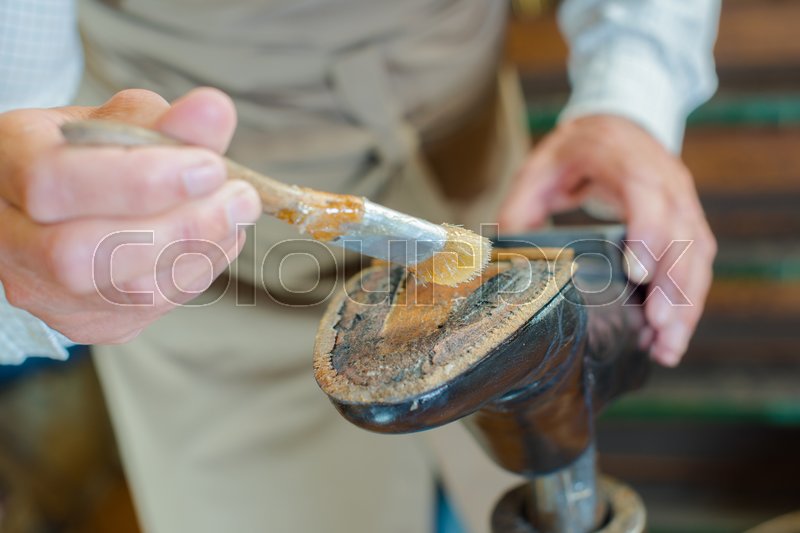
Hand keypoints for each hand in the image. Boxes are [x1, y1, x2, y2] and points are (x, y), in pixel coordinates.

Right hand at [0, 88, 261, 343]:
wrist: (68, 208)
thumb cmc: (89, 157)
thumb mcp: (116, 122)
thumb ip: (164, 121)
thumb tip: (214, 112)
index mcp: (5, 168)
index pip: (56, 183)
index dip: (139, 180)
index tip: (210, 166)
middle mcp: (13, 241)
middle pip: (83, 255)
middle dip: (179, 227)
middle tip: (240, 197)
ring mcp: (47, 292)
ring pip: (127, 291)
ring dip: (202, 249)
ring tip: (236, 210)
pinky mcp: (91, 324)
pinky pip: (155, 307)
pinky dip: (200, 268)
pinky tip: (218, 236)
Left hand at [499, 115, 715, 366]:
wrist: (614, 126)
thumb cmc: (575, 151)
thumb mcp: (538, 169)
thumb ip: (519, 209)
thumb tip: (503, 258)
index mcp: (627, 161)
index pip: (648, 195)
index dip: (648, 234)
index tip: (637, 275)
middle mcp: (666, 181)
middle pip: (682, 235)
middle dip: (673, 287)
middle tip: (657, 330)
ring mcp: (683, 202)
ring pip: (697, 255)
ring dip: (686, 304)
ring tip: (666, 348)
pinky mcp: (688, 223)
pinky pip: (698, 264)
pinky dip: (688, 301)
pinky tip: (670, 335)